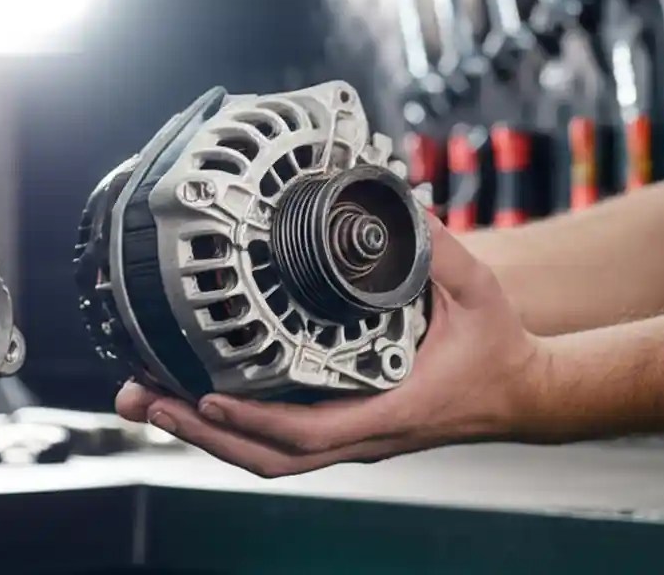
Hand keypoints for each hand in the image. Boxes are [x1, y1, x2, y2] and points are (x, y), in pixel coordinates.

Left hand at [116, 216, 548, 477]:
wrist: (523, 394)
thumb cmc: (497, 351)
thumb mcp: (477, 292)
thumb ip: (439, 249)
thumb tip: (402, 208)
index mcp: (389, 410)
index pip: (307, 431)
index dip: (251, 420)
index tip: (205, 397)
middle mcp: (363, 434)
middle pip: (266, 455)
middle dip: (198, 431)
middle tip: (141, 398)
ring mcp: (351, 436)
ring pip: (265, 455)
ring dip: (203, 432)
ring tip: (148, 401)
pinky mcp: (345, 427)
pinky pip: (277, 439)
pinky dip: (231, 427)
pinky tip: (195, 403)